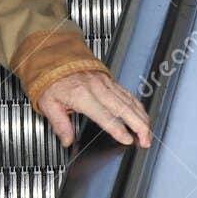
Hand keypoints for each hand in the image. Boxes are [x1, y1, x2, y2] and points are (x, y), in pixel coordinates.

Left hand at [37, 70, 151, 149]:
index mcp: (82, 96)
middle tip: (145, 140)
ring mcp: (106, 84)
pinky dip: (138, 106)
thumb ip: (60, 124)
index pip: (105, 115)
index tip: (127, 140)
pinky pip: (128, 94)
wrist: (54, 57)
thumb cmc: (51, 79)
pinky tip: (142, 115)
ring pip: (130, 101)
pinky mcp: (109, 81)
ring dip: (142, 118)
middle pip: (124, 108)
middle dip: (139, 126)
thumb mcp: (48, 104)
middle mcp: (98, 89)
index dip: (118, 129)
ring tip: (148, 133)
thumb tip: (67, 141)